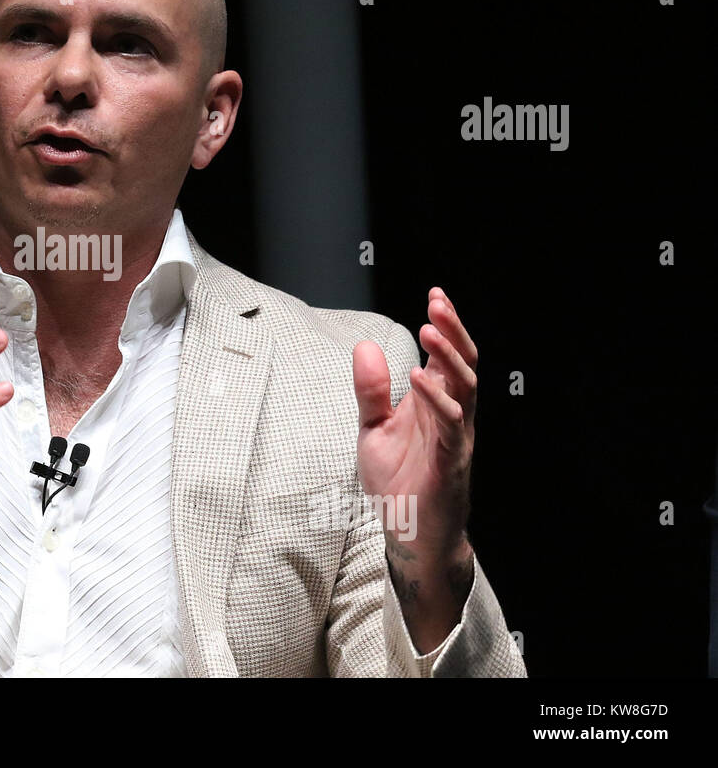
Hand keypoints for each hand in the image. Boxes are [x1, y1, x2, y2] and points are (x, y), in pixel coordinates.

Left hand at [352, 287, 477, 650]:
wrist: (409, 534)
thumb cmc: (398, 482)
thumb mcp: (373, 429)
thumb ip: (371, 391)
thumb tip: (364, 346)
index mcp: (435, 404)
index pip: (445, 356)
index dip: (445, 326)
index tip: (436, 294)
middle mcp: (451, 415)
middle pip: (463, 364)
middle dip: (453, 331)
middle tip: (438, 302)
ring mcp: (455, 437)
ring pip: (465, 388)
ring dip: (448, 358)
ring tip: (430, 329)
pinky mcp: (451, 462)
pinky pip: (450, 425)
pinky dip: (437, 399)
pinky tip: (419, 380)